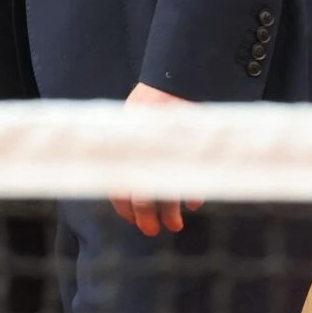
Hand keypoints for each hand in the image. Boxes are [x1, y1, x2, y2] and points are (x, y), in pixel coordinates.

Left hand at [113, 84, 201, 236]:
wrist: (169, 81)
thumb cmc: (147, 106)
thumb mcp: (128, 125)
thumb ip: (126, 152)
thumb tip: (125, 187)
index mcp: (123, 146)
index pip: (118, 185)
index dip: (124, 207)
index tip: (132, 221)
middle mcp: (140, 150)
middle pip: (141, 194)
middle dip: (145, 216)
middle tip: (151, 231)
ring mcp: (164, 150)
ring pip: (166, 191)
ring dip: (170, 211)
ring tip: (175, 225)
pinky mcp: (185, 147)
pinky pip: (189, 177)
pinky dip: (191, 192)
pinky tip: (193, 203)